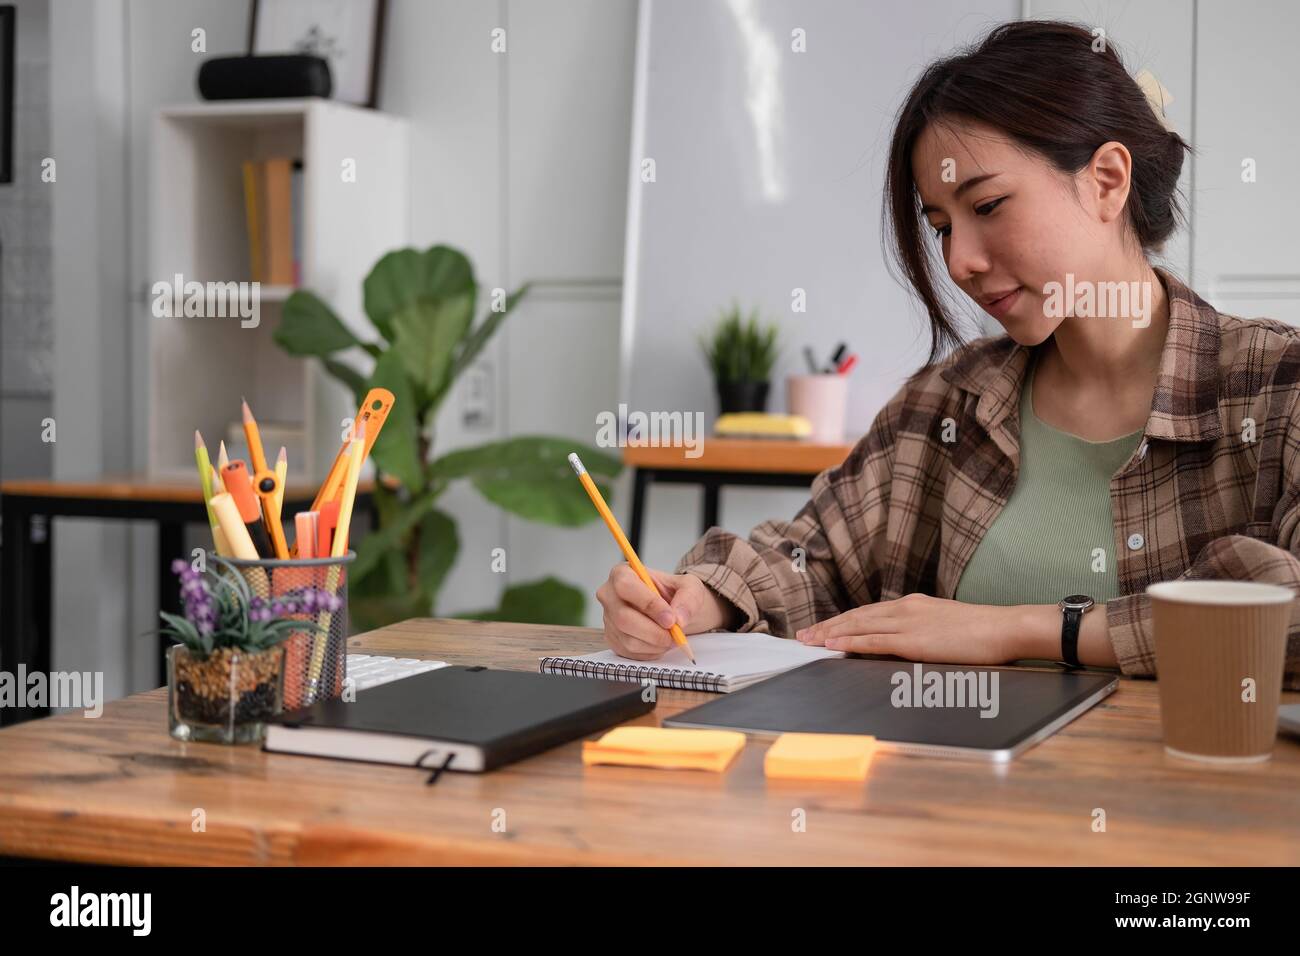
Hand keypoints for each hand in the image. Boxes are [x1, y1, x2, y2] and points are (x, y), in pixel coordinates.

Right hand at [596, 564, 735, 659]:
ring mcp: (608, 619)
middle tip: (675, 634)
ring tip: (671, 637)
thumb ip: (688, 598)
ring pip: (628, 639)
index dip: (648, 604)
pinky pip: (629, 652)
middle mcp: (609, 595)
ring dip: (655, 644)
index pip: (626, 586)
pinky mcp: (612, 639)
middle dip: (654, 631)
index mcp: (622, 573)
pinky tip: (660, 643)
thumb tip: (679, 618)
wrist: (674, 611)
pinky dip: (651, 652)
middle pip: (623, 617)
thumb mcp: (690, 587)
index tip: (670, 619)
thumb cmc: (676, 594)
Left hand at [794, 593, 1015, 665]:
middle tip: (803, 635)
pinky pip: (873, 640)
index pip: (868, 612)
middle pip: (856, 616)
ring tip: (809, 640)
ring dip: (830, 633)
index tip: (822, 627)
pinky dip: (849, 641)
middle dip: (828, 626)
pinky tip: (832, 644)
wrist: (1004, 628)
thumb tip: (906, 643)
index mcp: (912, 605)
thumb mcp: (944, 626)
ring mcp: (908, 622)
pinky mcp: (913, 639)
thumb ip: (921, 631)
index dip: (843, 620)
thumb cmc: (982, 632)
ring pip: (858, 626)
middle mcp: (905, 608)